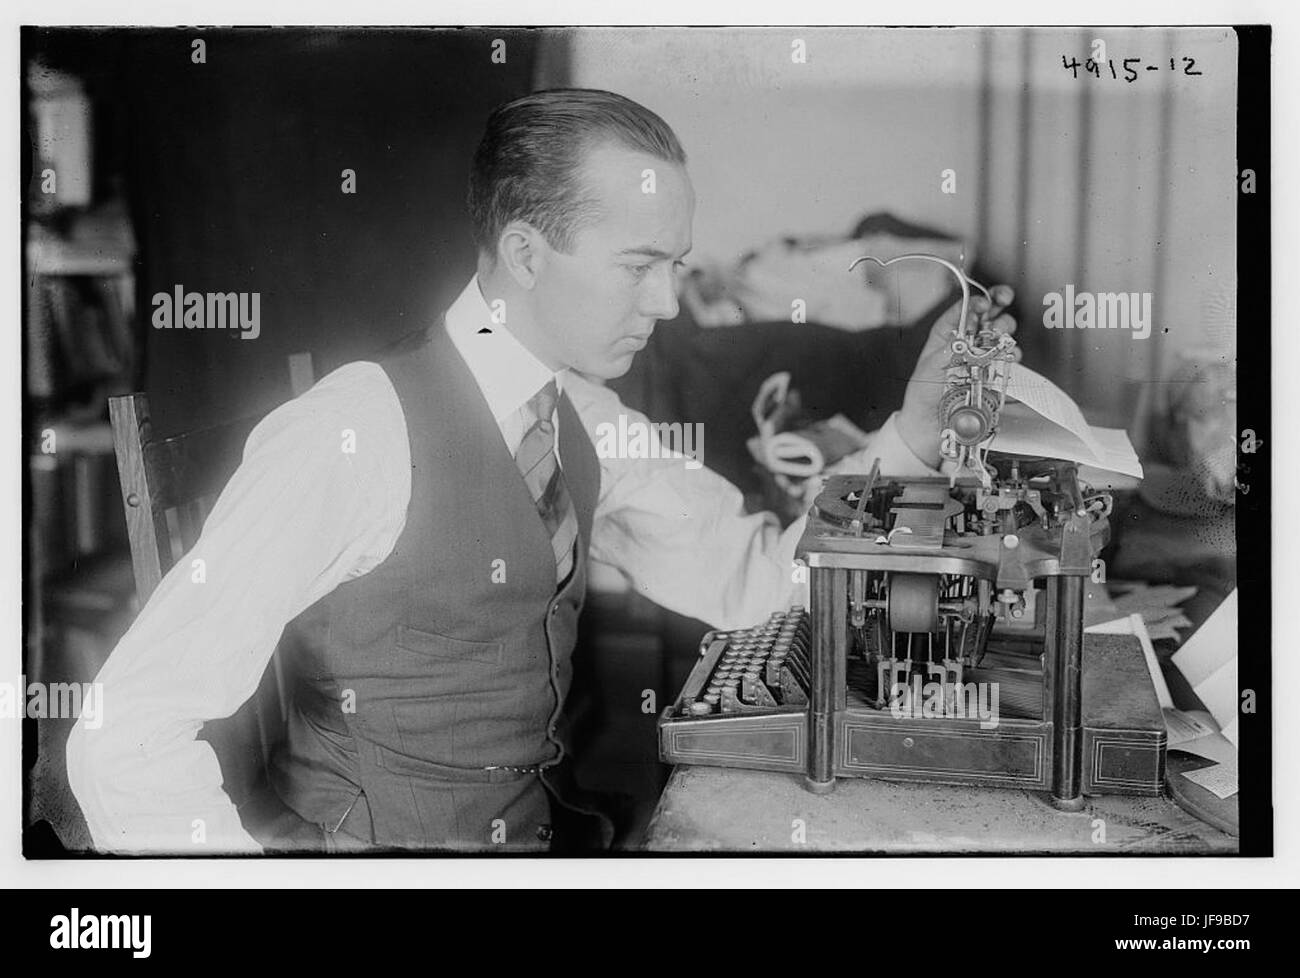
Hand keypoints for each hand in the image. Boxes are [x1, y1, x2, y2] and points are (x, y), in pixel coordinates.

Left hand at [897, 286, 1018, 467]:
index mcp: (946, 335)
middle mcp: (966, 342)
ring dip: (1005, 329)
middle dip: (998, 306)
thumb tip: (962, 340)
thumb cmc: (922, 396)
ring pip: (1002, 332)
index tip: (985, 304)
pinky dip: (1013, 354)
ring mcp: (982, 356)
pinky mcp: (994, 373)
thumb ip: (945, 353)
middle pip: (988, 314)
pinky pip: (1010, 357)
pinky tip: (1008, 357)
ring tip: (1000, 336)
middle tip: (1003, 306)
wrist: (931, 426)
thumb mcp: (928, 370)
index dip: (977, 302)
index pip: (964, 310)